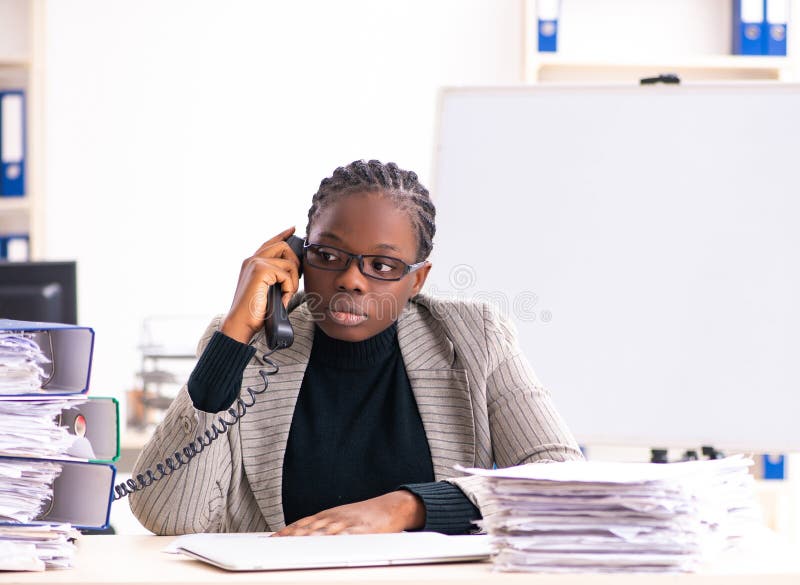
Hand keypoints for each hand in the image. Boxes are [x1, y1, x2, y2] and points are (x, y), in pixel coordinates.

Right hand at [220, 226, 301, 343]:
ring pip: (288, 262)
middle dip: (295, 263)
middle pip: (283, 246)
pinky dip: (289, 288)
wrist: (241, 323)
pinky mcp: (260, 270)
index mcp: (252, 263)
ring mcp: (255, 263)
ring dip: (293, 281)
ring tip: (286, 295)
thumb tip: (294, 268)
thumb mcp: (267, 289)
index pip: (270, 242)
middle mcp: (252, 259)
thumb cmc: (254, 311)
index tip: (293, 229)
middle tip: (293, 282)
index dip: (283, 234)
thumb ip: (275, 276)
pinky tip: (282, 299)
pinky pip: (287, 274)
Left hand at [273, 490, 424, 535]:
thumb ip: (326, 527)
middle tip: (275, 545)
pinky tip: (324, 547)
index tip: (273, 539)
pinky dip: (333, 542)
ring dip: (306, 540)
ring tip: (291, 547)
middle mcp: (335, 518)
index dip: (287, 531)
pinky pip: (345, 538)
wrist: (392, 506)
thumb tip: (307, 536)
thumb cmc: (367, 515)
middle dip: (290, 537)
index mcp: (329, 515)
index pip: (302, 523)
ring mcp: (348, 524)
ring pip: (323, 532)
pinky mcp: (361, 531)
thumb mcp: (343, 518)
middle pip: (308, 528)